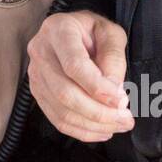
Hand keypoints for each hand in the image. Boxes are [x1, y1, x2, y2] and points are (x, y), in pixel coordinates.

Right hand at [27, 10, 132, 142]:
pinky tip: (102, 130)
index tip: (121, 101)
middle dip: (98, 112)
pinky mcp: (38, 92)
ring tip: (118, 125)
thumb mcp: (111, 34)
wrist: (72, 31)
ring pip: (61, 110)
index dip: (98, 87)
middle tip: (125, 119)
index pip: (74, 65)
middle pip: (65, 92)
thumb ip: (113, 59)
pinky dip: (81, 130)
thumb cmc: (93, 31)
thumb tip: (114, 93)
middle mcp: (41, 51)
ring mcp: (36, 74)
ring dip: (93, 125)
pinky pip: (57, 119)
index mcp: (58, 30)